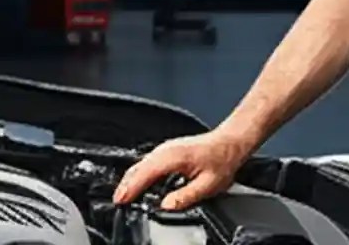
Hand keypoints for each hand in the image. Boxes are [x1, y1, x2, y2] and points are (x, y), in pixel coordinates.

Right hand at [113, 128, 255, 210]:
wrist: (230, 143)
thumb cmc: (222, 158)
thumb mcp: (208, 184)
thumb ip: (186, 196)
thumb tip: (167, 206)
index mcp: (174, 156)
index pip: (145, 173)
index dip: (132, 188)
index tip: (122, 200)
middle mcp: (167, 150)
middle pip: (138, 167)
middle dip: (126, 184)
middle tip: (118, 201)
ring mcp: (166, 148)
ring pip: (141, 164)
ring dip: (131, 179)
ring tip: (124, 195)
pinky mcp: (168, 151)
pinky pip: (147, 162)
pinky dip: (139, 174)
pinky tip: (138, 183)